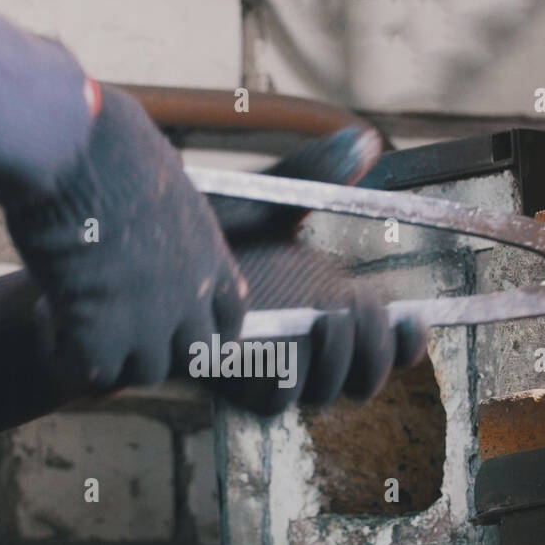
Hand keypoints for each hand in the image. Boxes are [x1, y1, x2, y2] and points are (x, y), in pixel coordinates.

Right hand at [5, 83, 245, 391]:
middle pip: (192, 357)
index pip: (231, 316)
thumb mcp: (160, 178)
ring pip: (142, 373)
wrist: (72, 147)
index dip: (207, 330)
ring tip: (72, 315)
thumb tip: (139, 210)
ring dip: (108, 353)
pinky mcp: (100, 334)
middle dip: (156, 349)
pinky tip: (42, 316)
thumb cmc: (106, 142)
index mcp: (207, 254)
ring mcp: (148, 321)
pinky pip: (87, 375)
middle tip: (116, 330)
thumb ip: (162, 215)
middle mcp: (188, 296)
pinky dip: (62, 354)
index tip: (179, 330)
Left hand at [206, 127, 428, 414]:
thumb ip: (312, 177)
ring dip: (338, 365)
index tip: (415, 315)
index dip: (406, 343)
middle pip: (361, 381)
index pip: (382, 344)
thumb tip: (367, 140)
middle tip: (364, 309)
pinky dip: (288, 382)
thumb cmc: (194, 232)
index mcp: (323, 309)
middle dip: (376, 352)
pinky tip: (287, 347)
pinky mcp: (230, 384)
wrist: (129, 255)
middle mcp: (301, 346)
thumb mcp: (261, 201)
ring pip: (323, 394)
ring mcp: (267, 368)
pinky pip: (273, 403)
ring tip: (331, 320)